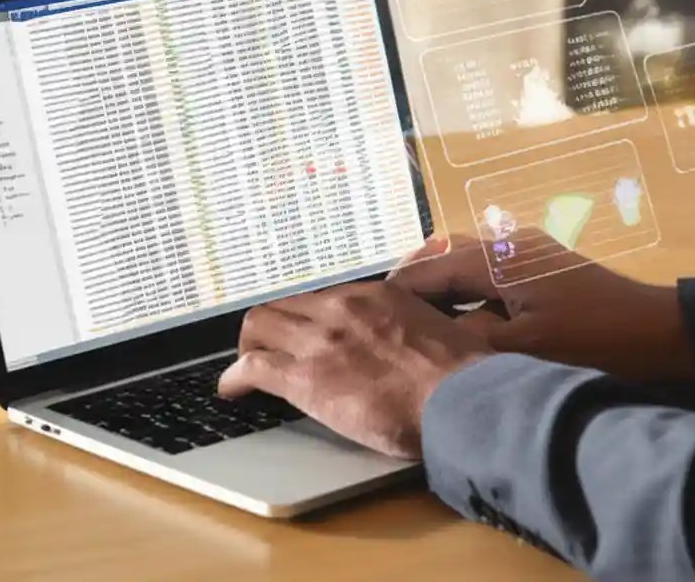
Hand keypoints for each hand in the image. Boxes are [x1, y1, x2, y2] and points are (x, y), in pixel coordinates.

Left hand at [215, 281, 491, 458]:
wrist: (459, 399)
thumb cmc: (461, 374)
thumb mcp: (441, 328)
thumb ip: (416, 323)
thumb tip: (417, 334)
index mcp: (375, 295)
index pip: (323, 298)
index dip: (307, 317)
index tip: (306, 331)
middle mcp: (341, 309)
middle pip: (282, 306)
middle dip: (269, 327)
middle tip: (268, 347)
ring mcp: (319, 341)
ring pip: (258, 327)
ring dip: (249, 346)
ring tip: (247, 366)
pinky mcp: (304, 378)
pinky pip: (251, 367)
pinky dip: (235, 379)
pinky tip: (233, 390)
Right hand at [388, 233, 694, 383]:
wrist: (660, 333)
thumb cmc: (594, 340)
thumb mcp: (524, 349)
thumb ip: (470, 339)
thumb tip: (429, 337)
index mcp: (496, 259)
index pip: (425, 271)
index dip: (391, 295)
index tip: (361, 318)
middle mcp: (506, 245)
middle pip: (440, 257)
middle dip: (411, 286)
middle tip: (382, 322)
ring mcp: (525, 253)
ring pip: (463, 263)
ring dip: (439, 289)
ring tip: (413, 325)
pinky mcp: (541, 269)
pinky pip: (486, 272)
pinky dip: (464, 292)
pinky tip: (459, 323)